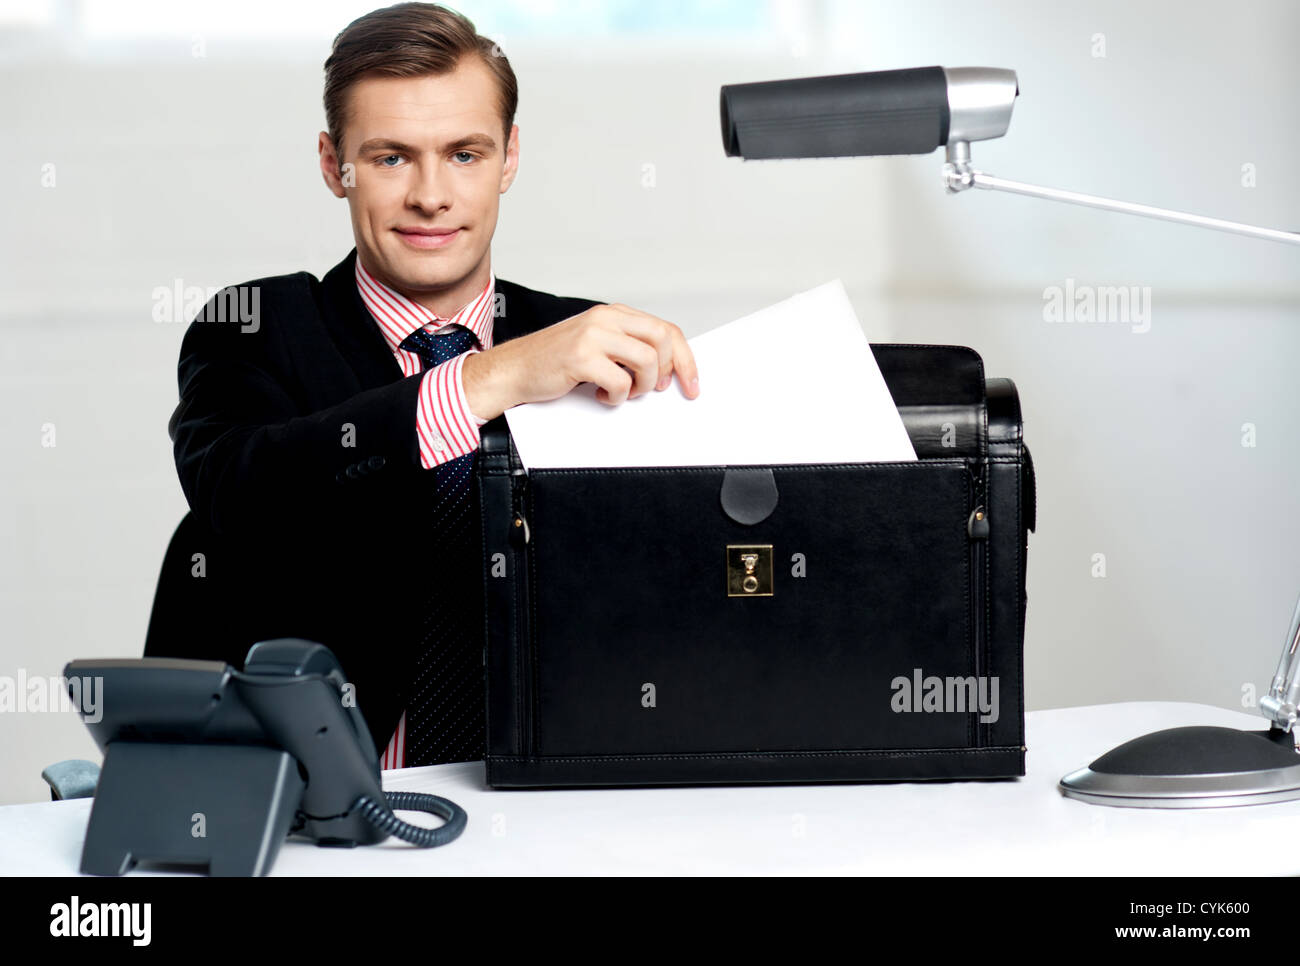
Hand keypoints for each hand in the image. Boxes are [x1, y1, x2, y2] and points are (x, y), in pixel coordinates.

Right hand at [462, 302, 699, 420]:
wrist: (513, 369)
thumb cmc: (554, 361)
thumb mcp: (596, 345)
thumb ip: (627, 348)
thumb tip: (666, 368)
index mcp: (613, 314)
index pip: (665, 329)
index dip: (684, 359)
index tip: (691, 383)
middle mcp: (605, 319)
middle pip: (663, 339)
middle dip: (668, 370)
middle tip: (654, 389)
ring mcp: (593, 336)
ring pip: (647, 361)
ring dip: (640, 386)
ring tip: (621, 392)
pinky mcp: (581, 357)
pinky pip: (620, 382)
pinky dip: (615, 397)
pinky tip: (599, 394)